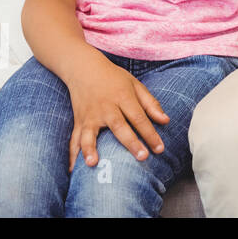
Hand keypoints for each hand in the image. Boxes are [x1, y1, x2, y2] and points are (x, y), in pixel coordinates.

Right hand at [66, 53, 168, 170]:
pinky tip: (71, 170)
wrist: (84, 68)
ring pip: (90, 134)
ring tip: (93, 164)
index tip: (160, 149)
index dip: (150, 134)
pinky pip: (74, 139)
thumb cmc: (114, 78)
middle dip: (131, 143)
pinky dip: (72, 155)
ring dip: (90, 149)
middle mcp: (106, 108)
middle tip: (142, 157)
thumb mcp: (135, 85)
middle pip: (119, 127)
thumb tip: (166, 121)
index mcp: (123, 97)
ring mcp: (90, 116)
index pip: (139, 118)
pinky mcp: (78, 121)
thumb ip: (150, 103)